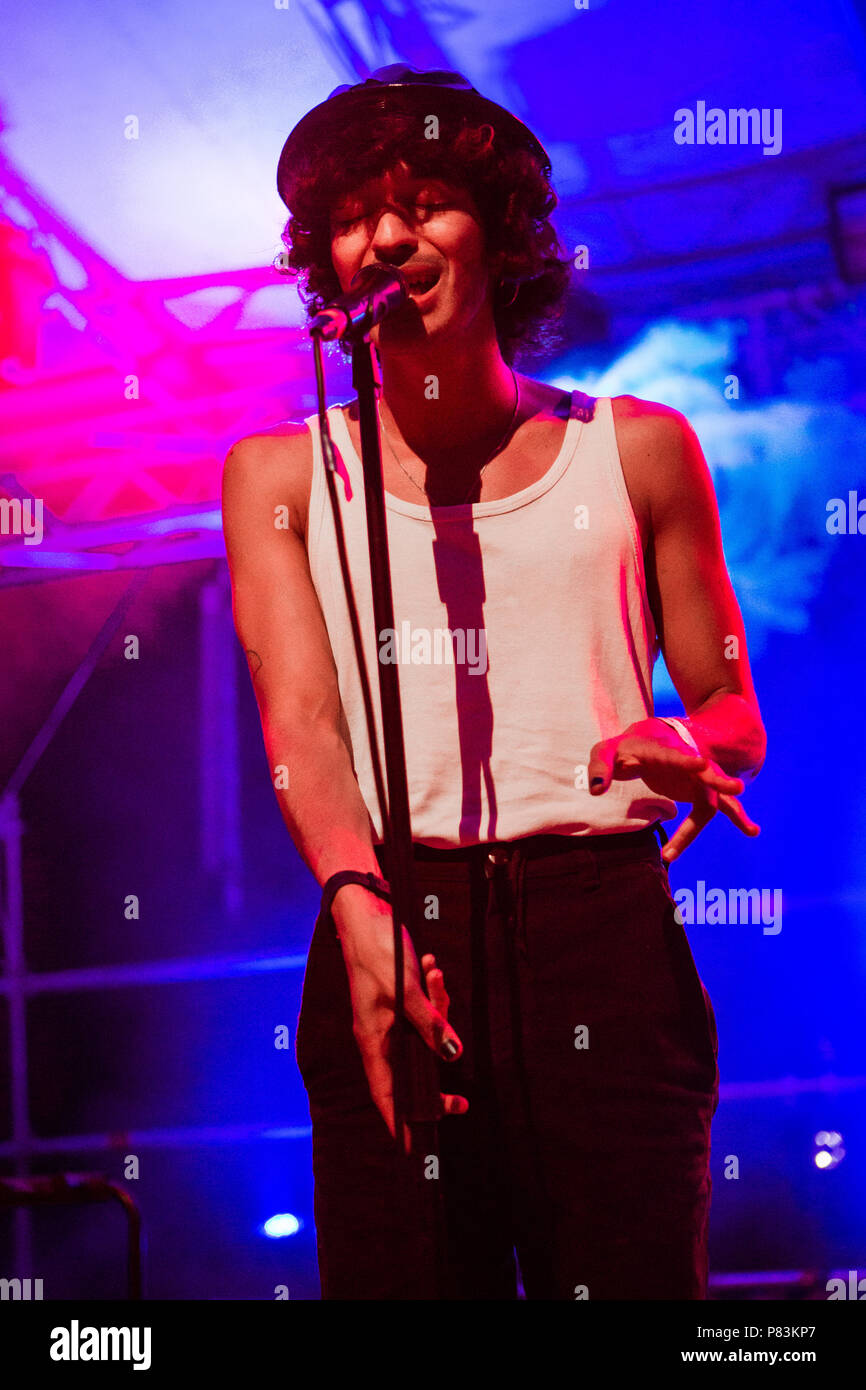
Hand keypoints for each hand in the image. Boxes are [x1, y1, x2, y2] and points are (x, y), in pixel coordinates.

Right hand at [336, 896, 467, 1153]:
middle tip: (461, 1104)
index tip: (411, 1150)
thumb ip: (431, 1023)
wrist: (365, 912)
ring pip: (424, 1035)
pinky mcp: (400, 999)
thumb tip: (453, 1055)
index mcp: (373, 1038)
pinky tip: (432, 964)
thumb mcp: (407, 989)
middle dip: (436, 1082)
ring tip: (435, 972)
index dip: (398, 1121)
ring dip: (438, 1009)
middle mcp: (380, 1033)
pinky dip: (433, 991)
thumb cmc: (377, 951)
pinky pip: (424, 1009)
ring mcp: (390, 1016)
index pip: (386, 1092)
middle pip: (411, 1070)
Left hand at [587, 717, 759, 862]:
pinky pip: (714, 810)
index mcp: (662, 750)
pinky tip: (751, 832)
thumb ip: (599, 766)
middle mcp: (686, 762)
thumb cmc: (627, 747)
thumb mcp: (607, 751)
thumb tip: (594, 790)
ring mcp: (696, 777)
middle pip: (706, 771)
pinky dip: (731, 820)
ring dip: (733, 812)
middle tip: (736, 788)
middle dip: (719, 779)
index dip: (686, 760)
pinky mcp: (700, 791)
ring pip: (716, 795)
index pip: (675, 755)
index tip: (700, 764)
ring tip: (752, 830)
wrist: (651, 738)